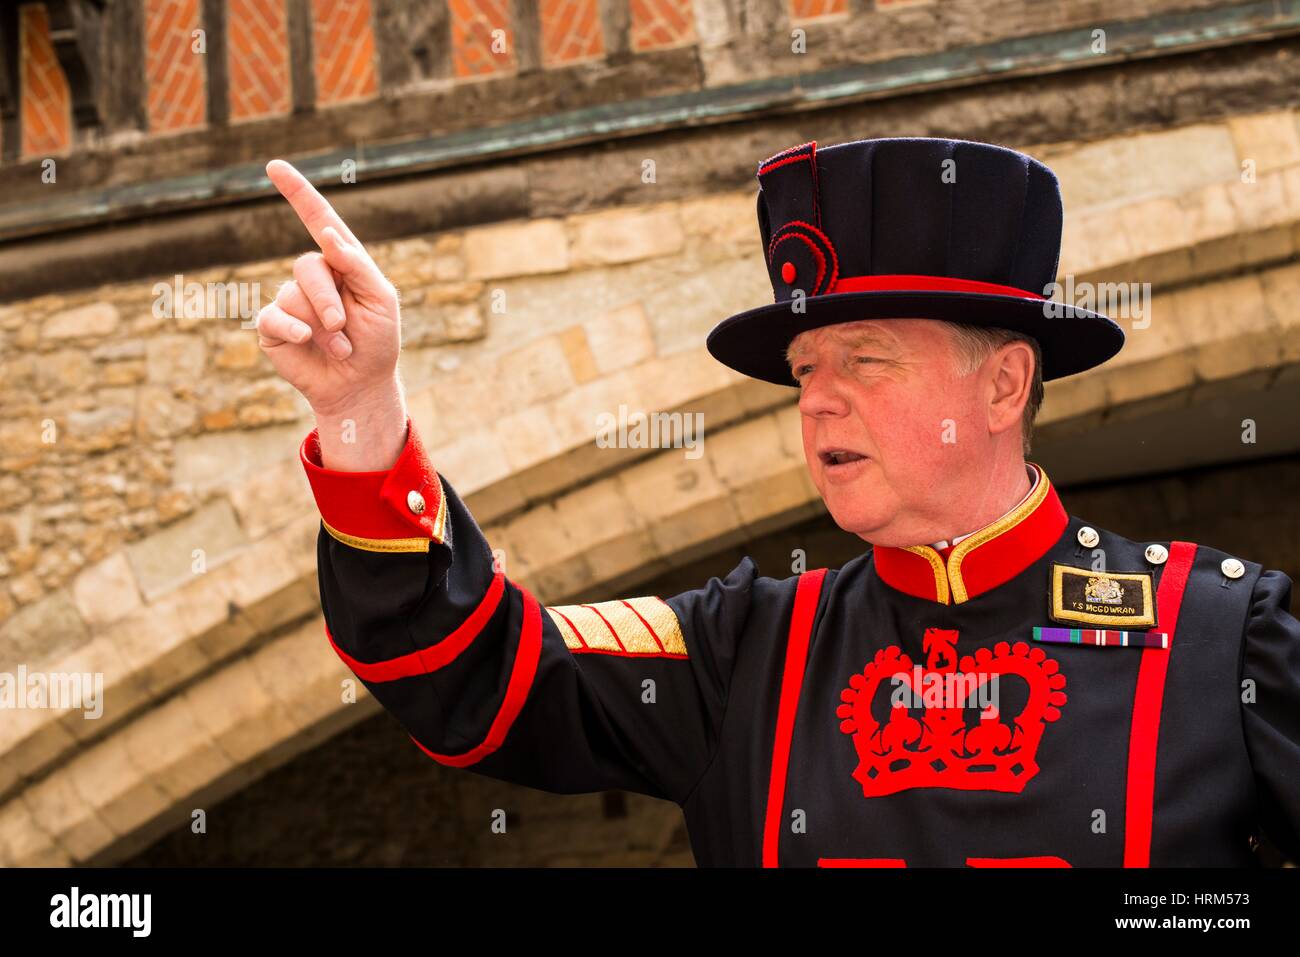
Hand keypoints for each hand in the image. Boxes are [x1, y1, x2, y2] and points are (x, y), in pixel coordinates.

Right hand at [261, 160, 407, 469]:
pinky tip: (307, 343)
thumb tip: (329, 234)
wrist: (361, 384)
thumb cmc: (377, 341)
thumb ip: (358, 266)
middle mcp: (313, 277)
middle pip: (307, 265)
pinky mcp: (273, 326)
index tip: (275, 166)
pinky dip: (295, 330)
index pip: (318, 219)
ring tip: (340, 346)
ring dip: (322, 326)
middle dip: (328, 299)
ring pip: (293, 295)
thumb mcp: (381, 300)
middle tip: (344, 327)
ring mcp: (291, 300)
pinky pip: (274, 317)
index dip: (297, 192)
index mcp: (341, 263)